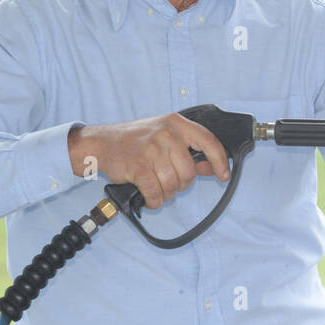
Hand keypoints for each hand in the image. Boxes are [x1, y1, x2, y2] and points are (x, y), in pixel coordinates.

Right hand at [69, 113, 229, 209]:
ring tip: (156, 186)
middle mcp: (167, 134)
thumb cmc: (135, 141)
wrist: (101, 143)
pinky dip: (154, 200)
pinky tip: (150, 197)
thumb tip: (211, 167)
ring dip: (166, 193)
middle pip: (189, 172)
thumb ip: (189, 151)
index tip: (223, 175)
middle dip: (181, 184)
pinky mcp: (138, 166)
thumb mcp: (165, 136)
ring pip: (173, 185)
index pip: (209, 141)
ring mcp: (152, 149)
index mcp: (177, 124)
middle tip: (168, 181)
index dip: (220, 161)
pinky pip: (156, 193)